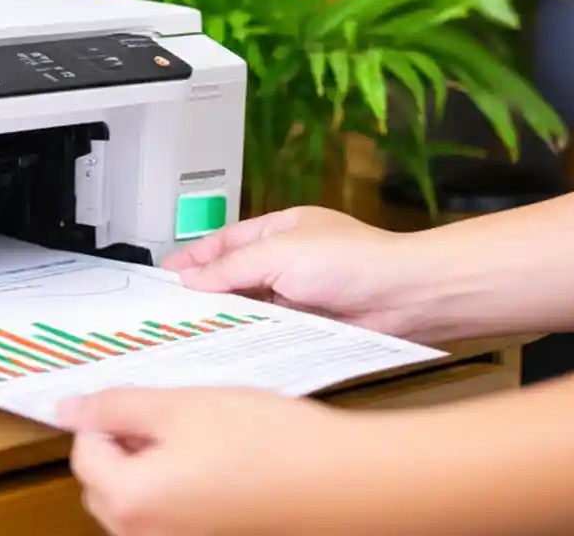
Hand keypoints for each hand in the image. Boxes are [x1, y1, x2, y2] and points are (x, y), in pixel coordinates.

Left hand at [58, 387, 367, 534]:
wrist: (341, 482)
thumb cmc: (269, 445)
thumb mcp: (180, 406)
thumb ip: (114, 408)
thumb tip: (68, 408)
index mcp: (129, 501)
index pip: (83, 452)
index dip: (103, 417)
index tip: (131, 398)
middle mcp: (144, 535)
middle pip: (103, 483)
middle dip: (121, 445)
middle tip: (164, 414)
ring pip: (134, 500)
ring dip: (148, 466)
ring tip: (195, 435)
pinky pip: (167, 514)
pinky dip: (175, 487)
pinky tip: (213, 460)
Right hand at [161, 206, 428, 338]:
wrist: (406, 296)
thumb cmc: (355, 260)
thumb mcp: (278, 253)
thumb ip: (231, 268)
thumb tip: (193, 281)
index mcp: (280, 229)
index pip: (225, 242)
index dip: (194, 258)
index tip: (167, 276)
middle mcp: (288, 260)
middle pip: (234, 276)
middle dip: (205, 291)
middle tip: (171, 309)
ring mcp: (299, 294)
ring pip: (251, 307)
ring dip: (227, 316)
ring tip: (193, 330)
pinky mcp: (310, 326)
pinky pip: (271, 331)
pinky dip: (251, 336)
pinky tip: (232, 345)